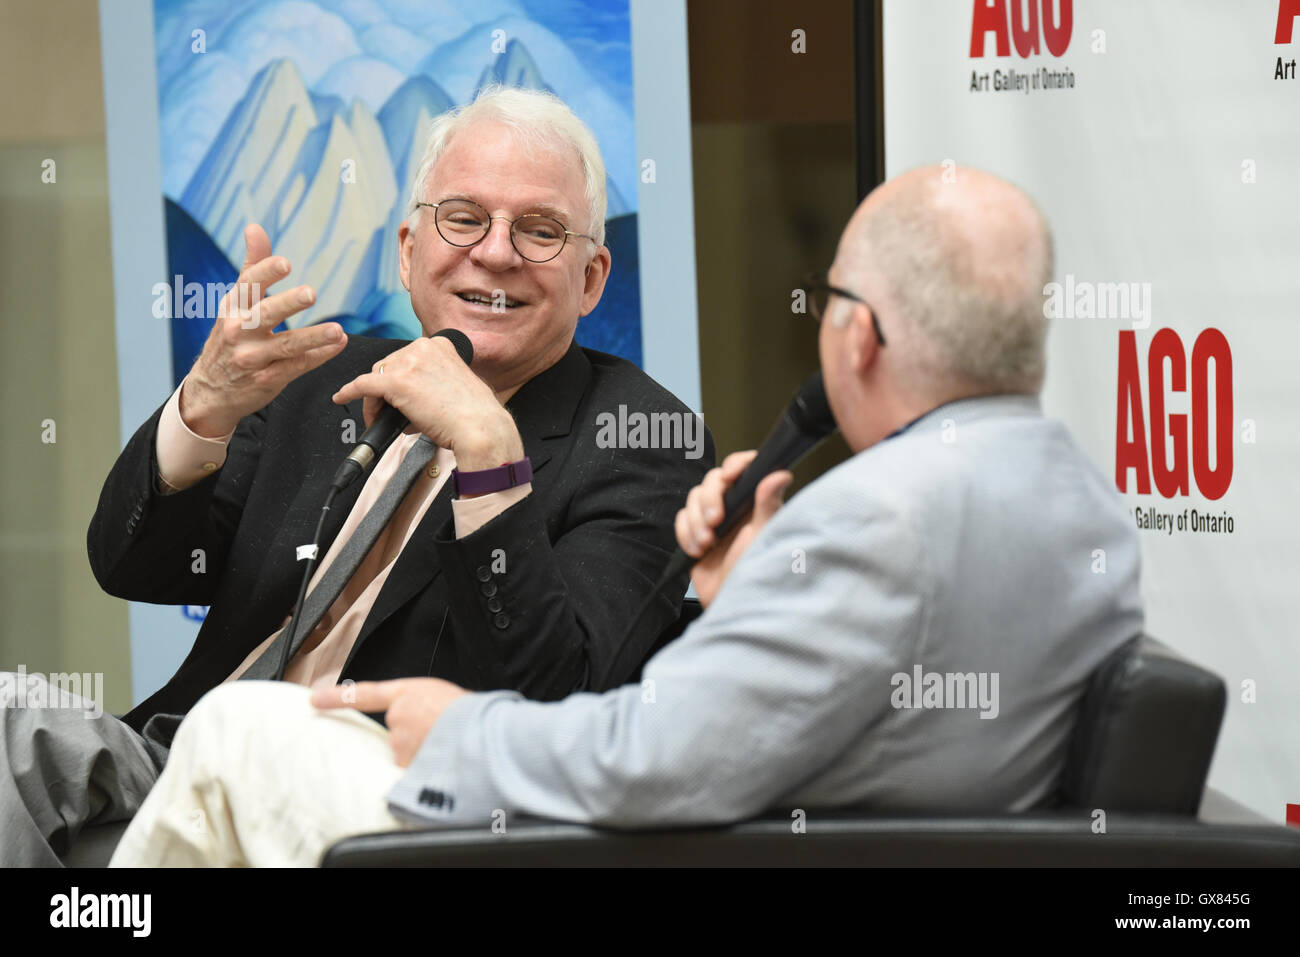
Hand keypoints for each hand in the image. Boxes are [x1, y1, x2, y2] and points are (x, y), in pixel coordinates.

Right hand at [179, 224, 346, 436]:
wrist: (210, 391)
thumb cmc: (228, 339)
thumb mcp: (234, 304)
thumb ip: (252, 267)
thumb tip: (255, 228)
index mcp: (233, 308)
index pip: (248, 285)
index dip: (265, 273)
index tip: (285, 263)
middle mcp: (239, 331)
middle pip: (265, 314)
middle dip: (287, 304)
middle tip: (310, 294)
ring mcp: (252, 358)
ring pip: (286, 345)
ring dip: (313, 338)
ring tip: (337, 330)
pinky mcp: (267, 379)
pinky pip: (296, 366)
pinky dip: (318, 357)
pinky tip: (337, 345)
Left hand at [311, 677, 469, 767]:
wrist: (485, 732)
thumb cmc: (474, 714)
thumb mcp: (446, 697)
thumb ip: (424, 707)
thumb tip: (424, 725)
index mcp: (408, 692)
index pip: (363, 694)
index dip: (337, 697)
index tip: (314, 700)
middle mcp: (397, 716)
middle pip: (396, 732)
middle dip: (416, 737)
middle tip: (443, 735)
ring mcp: (400, 742)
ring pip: (406, 754)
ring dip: (424, 754)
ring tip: (450, 747)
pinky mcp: (406, 765)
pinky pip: (413, 771)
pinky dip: (425, 771)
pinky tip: (444, 763)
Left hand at [331, 335, 524, 471]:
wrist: (480, 429)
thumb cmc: (474, 415)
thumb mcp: (456, 383)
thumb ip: (434, 380)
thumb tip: (412, 397)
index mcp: (440, 344)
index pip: (406, 358)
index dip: (399, 378)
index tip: (399, 395)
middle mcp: (423, 348)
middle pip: (388, 366)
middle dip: (385, 390)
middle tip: (390, 412)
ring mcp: (408, 363)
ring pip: (376, 378)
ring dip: (375, 399)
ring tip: (383, 419)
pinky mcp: (395, 382)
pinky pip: (362, 385)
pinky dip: (349, 392)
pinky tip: (342, 397)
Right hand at [675, 450, 791, 607]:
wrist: (732, 604)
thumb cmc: (756, 573)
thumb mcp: (765, 536)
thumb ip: (769, 504)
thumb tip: (780, 473)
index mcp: (755, 502)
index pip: (745, 468)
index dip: (735, 465)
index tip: (730, 477)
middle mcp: (735, 506)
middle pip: (714, 480)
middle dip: (710, 499)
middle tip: (716, 523)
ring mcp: (714, 519)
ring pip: (694, 498)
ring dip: (696, 521)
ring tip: (707, 544)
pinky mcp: (696, 533)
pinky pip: (681, 519)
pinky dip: (685, 534)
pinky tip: (697, 550)